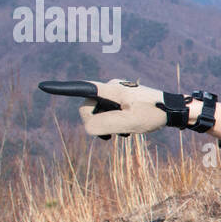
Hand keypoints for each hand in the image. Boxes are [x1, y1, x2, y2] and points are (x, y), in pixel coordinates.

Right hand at [39, 79, 172, 138]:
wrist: (177, 109)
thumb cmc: (154, 114)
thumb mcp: (128, 123)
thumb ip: (103, 125)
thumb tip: (86, 127)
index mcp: (111, 90)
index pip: (82, 89)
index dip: (62, 89)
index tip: (43, 86)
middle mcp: (112, 87)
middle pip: (90, 108)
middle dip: (98, 123)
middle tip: (115, 135)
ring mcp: (119, 92)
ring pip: (102, 113)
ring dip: (110, 124)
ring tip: (129, 131)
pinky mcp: (126, 98)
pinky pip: (112, 112)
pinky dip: (117, 123)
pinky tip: (131, 129)